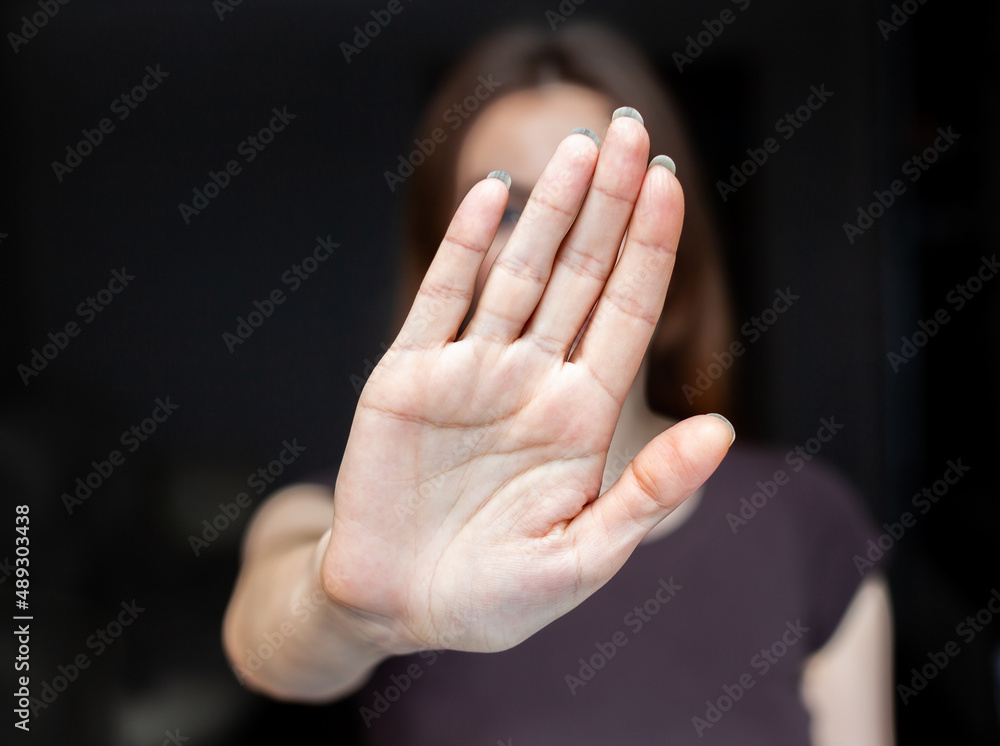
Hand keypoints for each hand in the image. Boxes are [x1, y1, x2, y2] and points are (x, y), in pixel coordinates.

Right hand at [321, 111, 732, 655]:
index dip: (647, 248)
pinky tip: (493, 196)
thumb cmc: (496, 596)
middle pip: (580, 275)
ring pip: (517, 272)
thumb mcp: (583, 557)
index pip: (625, 315)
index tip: (667, 183)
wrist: (397, 607)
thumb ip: (650, 494)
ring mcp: (471, 371)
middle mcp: (531, 381)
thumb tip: (722, 431)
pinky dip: (465, 246)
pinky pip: (442, 298)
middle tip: (628, 133)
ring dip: (548, 208)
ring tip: (578, 146)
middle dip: (607, 204)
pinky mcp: (409, 375)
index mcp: (580, 418)